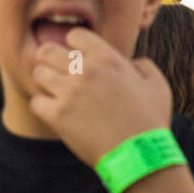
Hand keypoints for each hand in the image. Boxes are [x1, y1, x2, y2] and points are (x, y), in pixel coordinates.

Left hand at [29, 27, 172, 167]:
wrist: (140, 157)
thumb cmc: (151, 122)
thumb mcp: (157, 86)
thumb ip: (143, 66)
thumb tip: (131, 64)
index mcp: (108, 58)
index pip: (74, 35)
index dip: (74, 46)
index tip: (76, 58)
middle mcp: (85, 70)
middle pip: (47, 50)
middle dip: (50, 59)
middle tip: (56, 72)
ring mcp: (69, 92)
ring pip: (38, 73)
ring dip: (45, 82)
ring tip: (55, 92)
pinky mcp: (58, 116)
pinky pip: (36, 101)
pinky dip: (43, 106)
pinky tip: (54, 112)